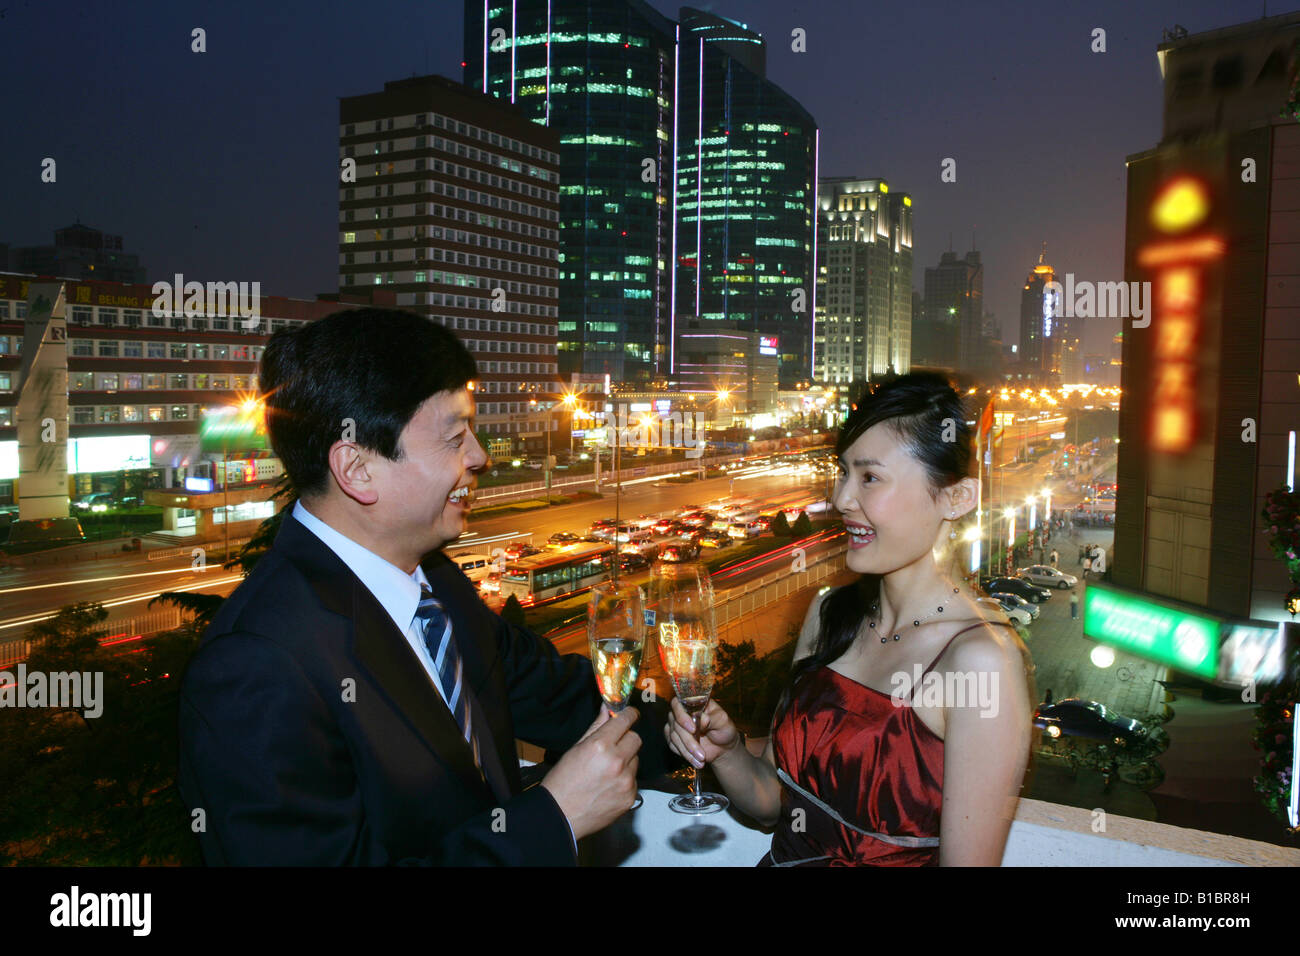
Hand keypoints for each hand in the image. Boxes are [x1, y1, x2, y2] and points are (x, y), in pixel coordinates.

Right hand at [540, 707, 640, 840]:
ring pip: (636, 760)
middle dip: (626, 739)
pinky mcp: (630, 797)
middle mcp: (616, 762)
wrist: (560, 816)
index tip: (629, 715)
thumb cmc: (563, 783)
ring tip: (606, 771)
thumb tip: (607, 710)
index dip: (628, 715)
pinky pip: (634, 780)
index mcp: (600, 746)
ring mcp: (626, 781)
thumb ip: (596, 727)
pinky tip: (608, 786)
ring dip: (626, 761)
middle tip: (614, 746)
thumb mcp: (576, 748)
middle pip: (636, 739)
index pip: (626, 720)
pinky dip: (625, 780)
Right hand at [664, 697, 740, 768]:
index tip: (693, 729)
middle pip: (676, 724)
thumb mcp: (723, 721)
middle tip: (701, 752)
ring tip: (702, 758)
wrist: (723, 746)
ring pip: (674, 737)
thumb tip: (703, 720)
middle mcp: (681, 712)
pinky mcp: (674, 739)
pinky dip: (686, 755)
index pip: (677, 703)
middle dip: (689, 740)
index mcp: (692, 702)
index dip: (682, 716)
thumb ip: (712, 718)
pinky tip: (697, 761)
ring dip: (688, 750)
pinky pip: (673, 746)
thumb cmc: (724, 728)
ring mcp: (676, 726)